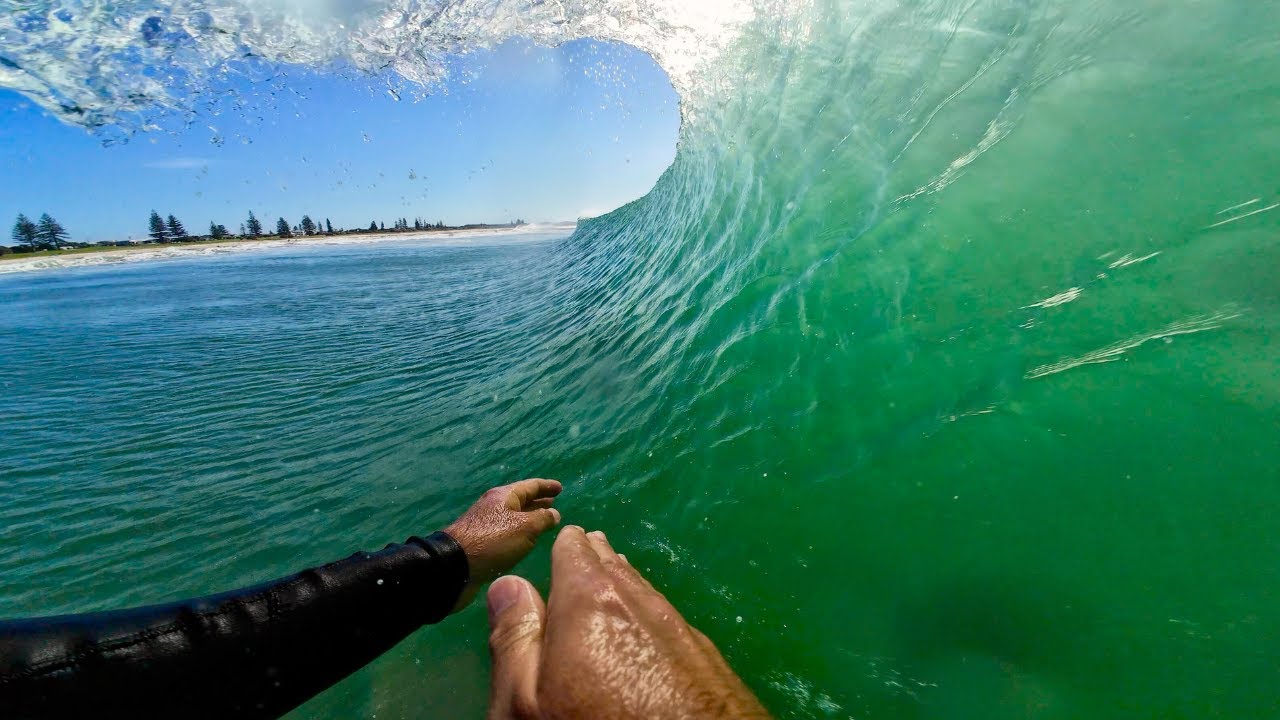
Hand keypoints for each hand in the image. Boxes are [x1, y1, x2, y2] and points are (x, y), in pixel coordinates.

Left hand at [444, 478, 562, 612]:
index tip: (560, 487)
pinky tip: (525, 541)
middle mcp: (494, 506)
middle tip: (553, 503)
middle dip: (538, 501)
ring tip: (544, 522)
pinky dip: (520, 531)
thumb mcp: (524, 528)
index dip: (546, 486)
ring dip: (529, 517)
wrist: (455, 566)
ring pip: (513, 516)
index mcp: (504, 496)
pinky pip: (507, 531)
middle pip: (520, 499)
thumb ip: (542, 519)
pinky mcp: (481, 541)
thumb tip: (554, 513)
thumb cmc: (493, 541)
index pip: (531, 485)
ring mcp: (486, 524)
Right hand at [485, 526, 771, 719]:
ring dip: (627, 585)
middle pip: (615, 565)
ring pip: (646, 592)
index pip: (576, 549)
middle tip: (589, 551)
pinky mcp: (705, 657)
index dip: (565, 548)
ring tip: (614, 581)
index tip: (562, 546)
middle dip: (598, 559)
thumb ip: (515, 639)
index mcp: (589, 599)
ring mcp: (679, 627)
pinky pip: (670, 621)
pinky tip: (647, 633)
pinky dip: (651, 618)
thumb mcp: (525, 700)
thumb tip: (510, 583)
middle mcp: (639, 601)